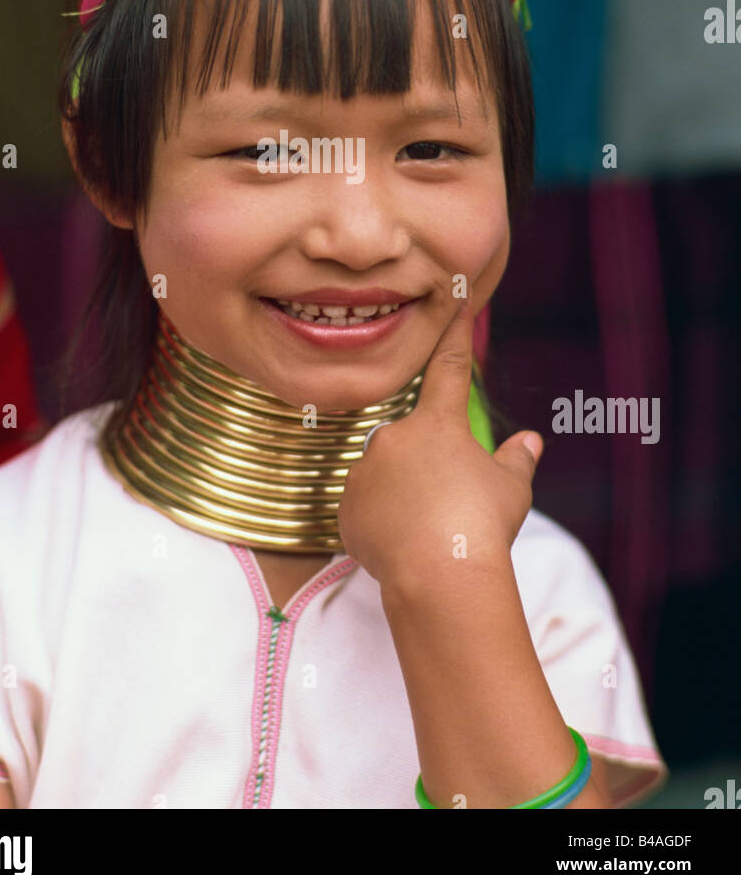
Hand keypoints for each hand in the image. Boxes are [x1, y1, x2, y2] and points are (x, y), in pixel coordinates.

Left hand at [337, 298, 542, 588]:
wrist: (439, 575)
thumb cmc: (482, 527)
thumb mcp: (511, 491)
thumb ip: (515, 461)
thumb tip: (530, 442)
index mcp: (438, 424)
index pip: (449, 369)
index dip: (455, 334)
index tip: (456, 299)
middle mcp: (394, 436)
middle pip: (414, 445)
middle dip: (427, 472)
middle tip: (448, 510)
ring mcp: (364, 470)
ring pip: (385, 479)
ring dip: (402, 499)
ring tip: (426, 535)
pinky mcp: (345, 507)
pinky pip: (364, 512)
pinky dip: (381, 526)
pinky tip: (401, 548)